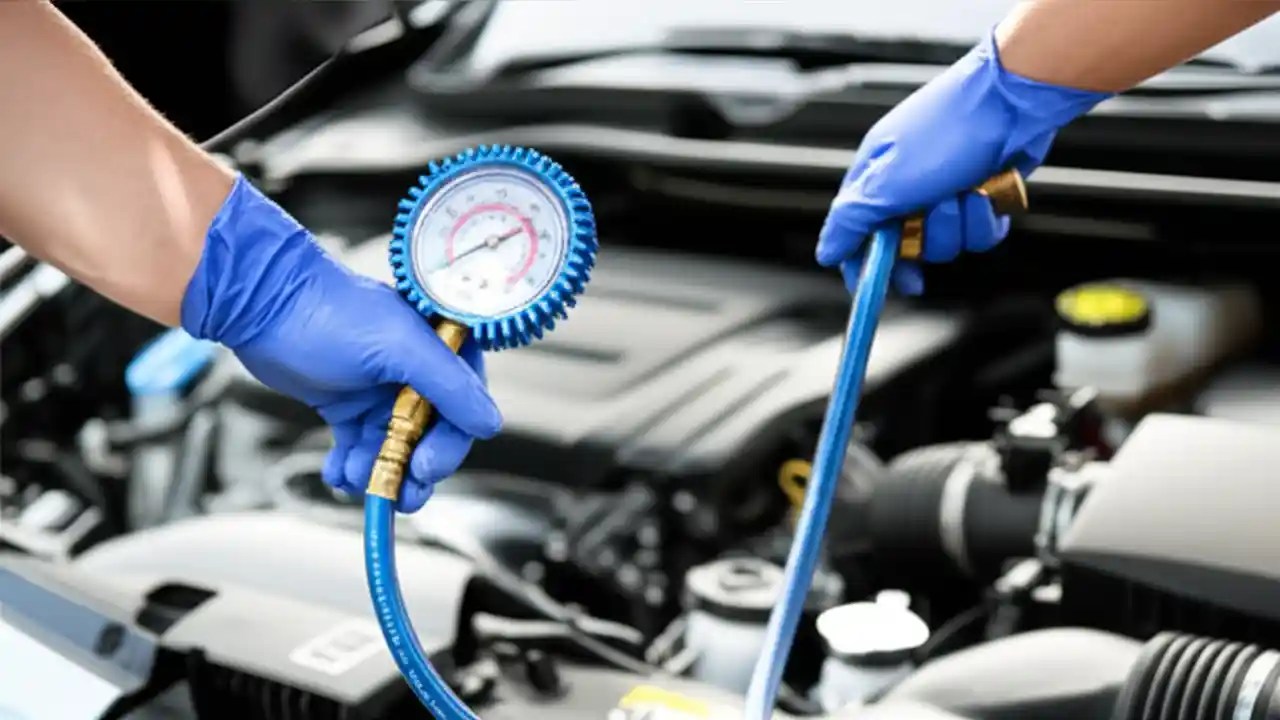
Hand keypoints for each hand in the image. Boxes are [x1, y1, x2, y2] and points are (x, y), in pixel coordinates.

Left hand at [182, 175, 502, 512]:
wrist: (261, 303)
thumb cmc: (331, 313)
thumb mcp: (399, 347)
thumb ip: (450, 384)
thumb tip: (490, 424)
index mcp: (438, 348)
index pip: (465, 405)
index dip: (451, 442)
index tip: (427, 466)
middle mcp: (416, 371)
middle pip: (432, 434)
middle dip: (416, 468)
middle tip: (401, 493)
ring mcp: (381, 389)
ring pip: (395, 447)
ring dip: (380, 473)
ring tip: (357, 482)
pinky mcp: (347, 404)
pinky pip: (361, 446)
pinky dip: (352, 467)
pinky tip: (339, 476)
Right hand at [817, 31, 1109, 294]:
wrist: (1013, 99)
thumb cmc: (945, 131)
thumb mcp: (886, 182)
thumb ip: (851, 222)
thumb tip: (826, 253)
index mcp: (874, 180)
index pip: (855, 236)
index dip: (864, 264)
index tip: (876, 286)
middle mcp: (906, 187)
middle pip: (907, 247)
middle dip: (927, 237)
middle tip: (933, 214)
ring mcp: (945, 191)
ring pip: (948, 243)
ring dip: (961, 221)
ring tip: (968, 188)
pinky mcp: (979, 194)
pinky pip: (979, 233)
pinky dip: (987, 217)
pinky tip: (990, 191)